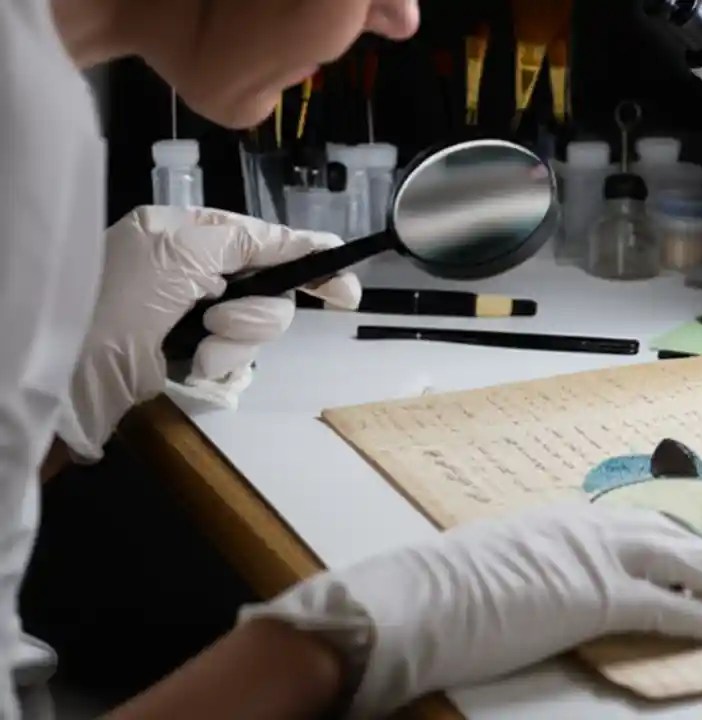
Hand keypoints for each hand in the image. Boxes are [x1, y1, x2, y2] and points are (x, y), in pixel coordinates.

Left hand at [56, 206, 359, 460]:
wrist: (72, 374)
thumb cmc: (122, 299)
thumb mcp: (184, 251)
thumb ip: (246, 240)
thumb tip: (299, 242)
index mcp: (186, 234)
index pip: (262, 239)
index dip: (307, 259)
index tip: (346, 288)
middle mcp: (192, 270)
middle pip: (270, 288)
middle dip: (256, 312)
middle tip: (223, 322)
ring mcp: (193, 315)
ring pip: (259, 326)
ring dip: (237, 341)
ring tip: (200, 349)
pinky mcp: (192, 353)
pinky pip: (239, 356)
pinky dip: (224, 363)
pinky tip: (195, 367)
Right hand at [241, 502, 701, 718]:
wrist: (418, 602)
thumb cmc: (439, 591)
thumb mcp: (492, 562)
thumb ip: (528, 562)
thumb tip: (537, 580)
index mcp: (557, 518)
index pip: (629, 519)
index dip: (669, 530)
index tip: (693, 536)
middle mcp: (582, 527)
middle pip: (665, 529)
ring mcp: (593, 558)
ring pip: (679, 559)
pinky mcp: (598, 598)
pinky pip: (668, 604)